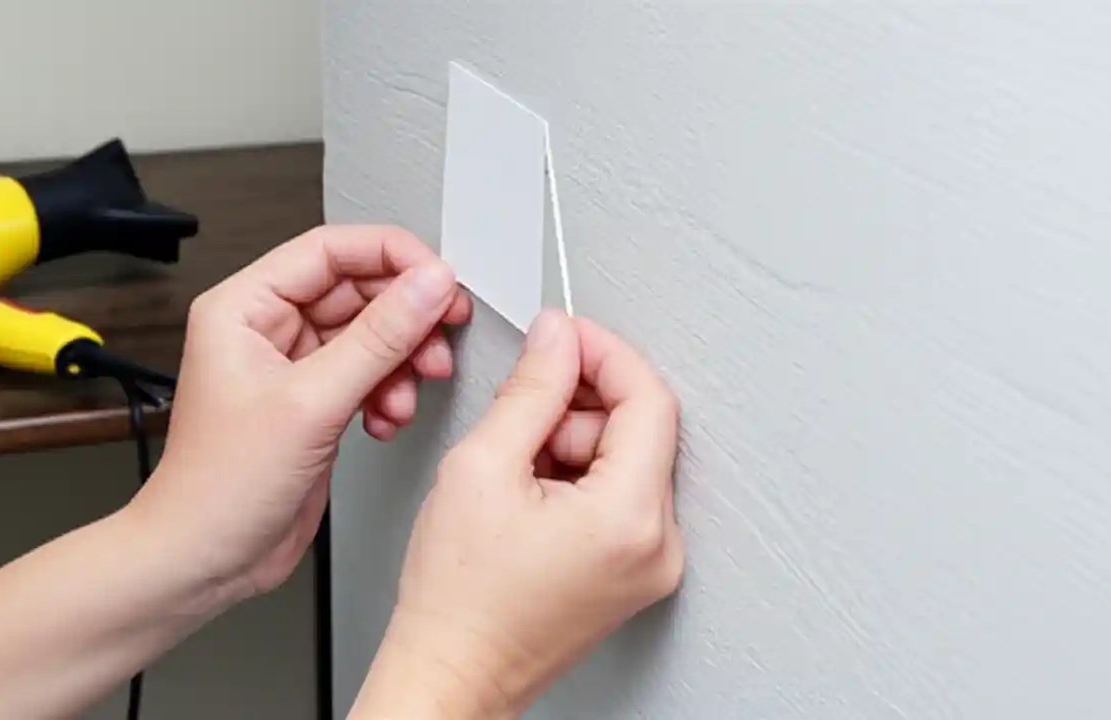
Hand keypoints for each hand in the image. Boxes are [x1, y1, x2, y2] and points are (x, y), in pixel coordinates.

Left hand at [133, 225, 471, 598]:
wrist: (205, 560)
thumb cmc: (219, 488)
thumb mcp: (311, 403)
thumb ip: (379, 338)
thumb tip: (429, 285)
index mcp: (244, 307)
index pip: (331, 250)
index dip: (393, 257)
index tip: (440, 279)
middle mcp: (266, 329)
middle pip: (358, 291)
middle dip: (406, 318)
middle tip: (442, 336)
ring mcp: (292, 367)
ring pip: (370, 336)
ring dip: (402, 361)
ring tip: (411, 390)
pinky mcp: (314, 404)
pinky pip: (369, 376)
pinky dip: (390, 394)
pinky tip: (387, 419)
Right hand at [352, 310, 682, 718]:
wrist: (453, 670)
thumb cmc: (458, 599)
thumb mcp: (482, 467)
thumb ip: (530, 389)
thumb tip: (557, 339)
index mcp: (629, 518)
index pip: (648, 399)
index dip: (604, 353)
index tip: (566, 336)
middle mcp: (657, 544)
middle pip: (641, 428)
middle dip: (580, 403)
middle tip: (522, 410)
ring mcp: (651, 562)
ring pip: (629, 458)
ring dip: (574, 439)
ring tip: (515, 466)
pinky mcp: (635, 570)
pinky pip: (621, 494)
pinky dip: (580, 474)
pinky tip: (531, 490)